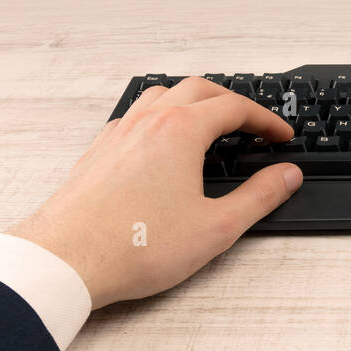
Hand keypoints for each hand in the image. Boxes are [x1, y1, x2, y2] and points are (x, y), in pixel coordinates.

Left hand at [7, 77, 300, 308]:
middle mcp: (148, 122)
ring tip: (208, 121)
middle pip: (199, 89)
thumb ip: (258, 197)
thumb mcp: (215, 227)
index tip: (280, 135)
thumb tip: (285, 176)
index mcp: (181, 131)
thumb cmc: (133, 246)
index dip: (265, 120)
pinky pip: (133, 115)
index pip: (235, 108)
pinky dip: (158, 116)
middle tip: (252, 125)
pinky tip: (160, 142)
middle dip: (232, 102)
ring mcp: (119, 133)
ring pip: (162, 95)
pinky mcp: (98, 152)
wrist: (64, 260)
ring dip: (192, 100)